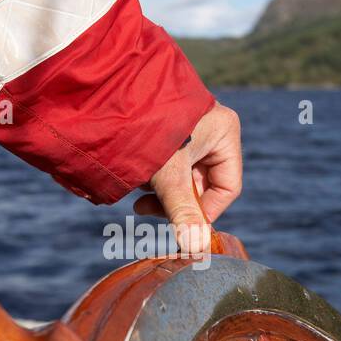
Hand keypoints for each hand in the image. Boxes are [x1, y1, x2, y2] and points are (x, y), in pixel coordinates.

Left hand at [134, 102, 241, 252]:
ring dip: (160, 188)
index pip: (227, 188)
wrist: (113, 90)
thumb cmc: (150, 127)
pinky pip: (166, 163)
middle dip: (173, 199)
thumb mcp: (169, 174)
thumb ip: (183, 212)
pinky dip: (151, 174)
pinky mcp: (167, 130)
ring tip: (136, 186)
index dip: (204, 212)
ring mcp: (189, 128)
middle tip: (143, 208)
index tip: (179, 225)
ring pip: (181, 175)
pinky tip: (133, 173)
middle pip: (201, 183)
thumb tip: (196, 250)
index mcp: (225, 133)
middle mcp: (212, 129)